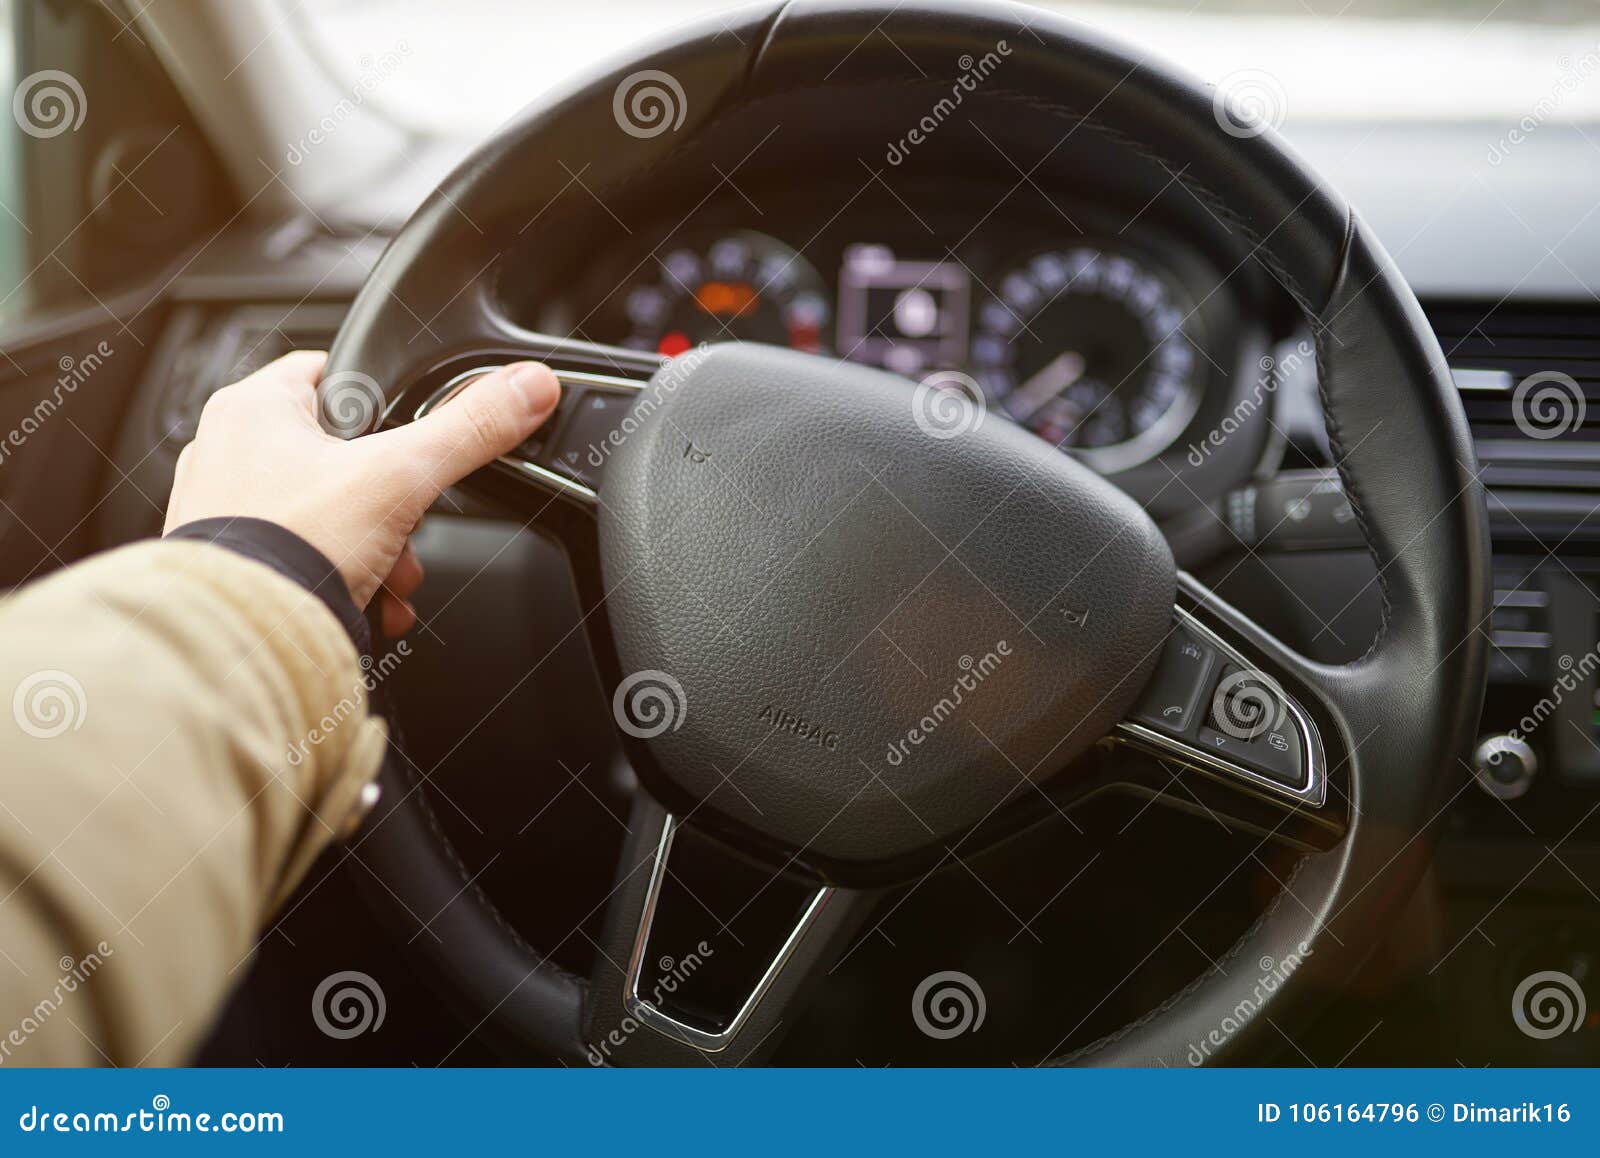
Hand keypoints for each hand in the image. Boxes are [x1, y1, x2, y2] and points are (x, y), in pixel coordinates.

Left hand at [164, 351, 559, 633]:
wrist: (246, 646)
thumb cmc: (289, 549)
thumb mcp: (403, 477)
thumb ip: (470, 428)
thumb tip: (526, 387)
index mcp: (254, 407)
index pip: (334, 372)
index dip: (387, 400)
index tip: (416, 432)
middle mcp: (226, 451)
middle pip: (342, 453)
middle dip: (393, 500)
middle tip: (410, 523)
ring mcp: (223, 510)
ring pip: (328, 511)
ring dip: (376, 545)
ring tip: (391, 574)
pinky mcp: (232, 563)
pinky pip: (304, 556)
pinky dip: (343, 577)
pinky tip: (366, 601)